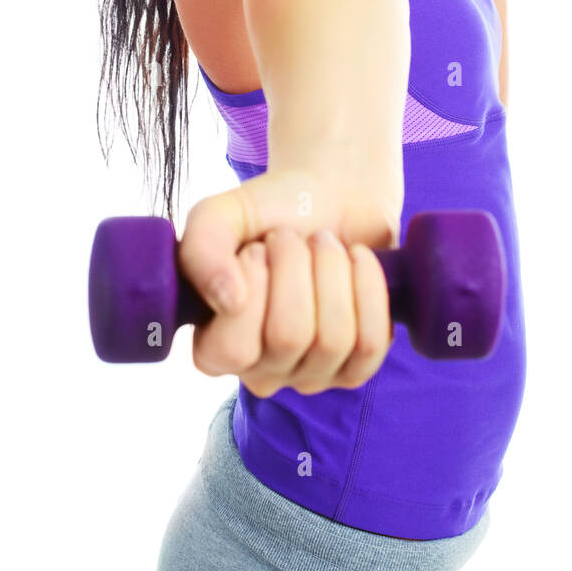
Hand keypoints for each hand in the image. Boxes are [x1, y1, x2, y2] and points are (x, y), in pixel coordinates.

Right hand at [177, 168, 396, 395]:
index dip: (253, 287)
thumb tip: (228, 301)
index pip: (232, 349)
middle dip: (296, 267)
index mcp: (213, 347)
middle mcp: (259, 371)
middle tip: (293, 238)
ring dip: (332, 271)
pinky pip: (370, 345)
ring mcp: (309, 375)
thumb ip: (201, 249)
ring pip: (332, 340)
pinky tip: (356, 259)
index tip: (258, 247)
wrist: (332, 195)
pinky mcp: (356, 367)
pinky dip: (368, 288)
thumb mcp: (221, 215)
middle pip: (288, 338)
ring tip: (323, 244)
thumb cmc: (271, 210)